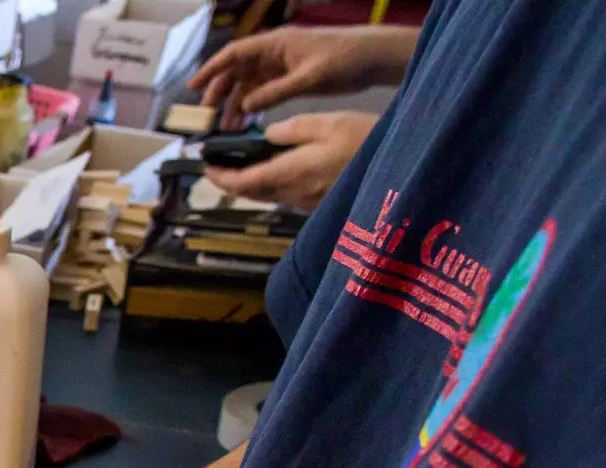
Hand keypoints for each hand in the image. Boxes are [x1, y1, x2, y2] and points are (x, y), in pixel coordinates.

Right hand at [190, 26, 407, 126]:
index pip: (233, 54)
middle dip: (220, 92)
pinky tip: (247, 123)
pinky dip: (253, 106)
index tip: (193, 87)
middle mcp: (274, 52)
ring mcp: (281, 64)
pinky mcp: (291, 76)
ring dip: (236, 103)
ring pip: (249, 83)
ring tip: (227, 127)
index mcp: (275, 43)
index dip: (211, 70)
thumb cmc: (344, 58)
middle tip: (208, 116)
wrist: (373, 57)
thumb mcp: (308, 78)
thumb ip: (275, 93)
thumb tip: (245, 107)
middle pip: (237, 70)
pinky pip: (263, 91)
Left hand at [202, 112, 376, 210]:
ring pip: (271, 195)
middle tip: (219, 166)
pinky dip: (276, 184)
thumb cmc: (364, 141)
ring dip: (254, 183)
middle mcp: (294, 194)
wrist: (400, 171)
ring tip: (246, 164)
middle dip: (232, 181)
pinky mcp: (321, 205)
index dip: (220, 177)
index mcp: (290, 173)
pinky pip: (289, 196)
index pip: (242, 182)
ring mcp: (308, 203)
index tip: (206, 167)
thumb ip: (291, 130)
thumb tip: (267, 136)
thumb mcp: (326, 123)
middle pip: (253, 193)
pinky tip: (280, 169)